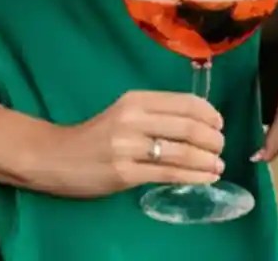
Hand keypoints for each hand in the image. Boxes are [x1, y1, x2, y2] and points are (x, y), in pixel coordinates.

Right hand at [30, 91, 224, 197]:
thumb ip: (157, 114)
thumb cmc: (96, 134)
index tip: (220, 124)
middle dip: (213, 139)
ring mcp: (128, 147)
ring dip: (207, 160)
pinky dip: (194, 176)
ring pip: (182, 152)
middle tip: (222, 147)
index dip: (210, 114)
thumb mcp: (125, 112)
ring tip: (219, 165)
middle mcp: (133, 119)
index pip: (185, 103)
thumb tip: (202, 123)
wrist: (55, 157)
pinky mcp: (125, 173)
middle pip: (188, 127)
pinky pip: (169, 174)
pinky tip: (206, 177)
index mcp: (136, 100)